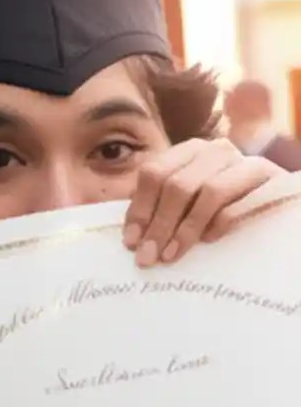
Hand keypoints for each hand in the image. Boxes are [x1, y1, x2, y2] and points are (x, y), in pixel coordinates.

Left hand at [124, 138, 286, 265]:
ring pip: (208, 192)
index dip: (139, 208)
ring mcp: (245, 163)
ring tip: (171, 255)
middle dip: (159, 224)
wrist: (275, 200)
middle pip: (177, 185)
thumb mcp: (189, 199)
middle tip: (147, 256)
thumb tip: (132, 237)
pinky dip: (219, 224)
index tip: (131, 242)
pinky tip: (208, 241)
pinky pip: (240, 203)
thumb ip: (161, 207)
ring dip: (185, 229)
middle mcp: (216, 151)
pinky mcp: (272, 182)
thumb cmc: (223, 202)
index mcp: (189, 150)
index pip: (153, 174)